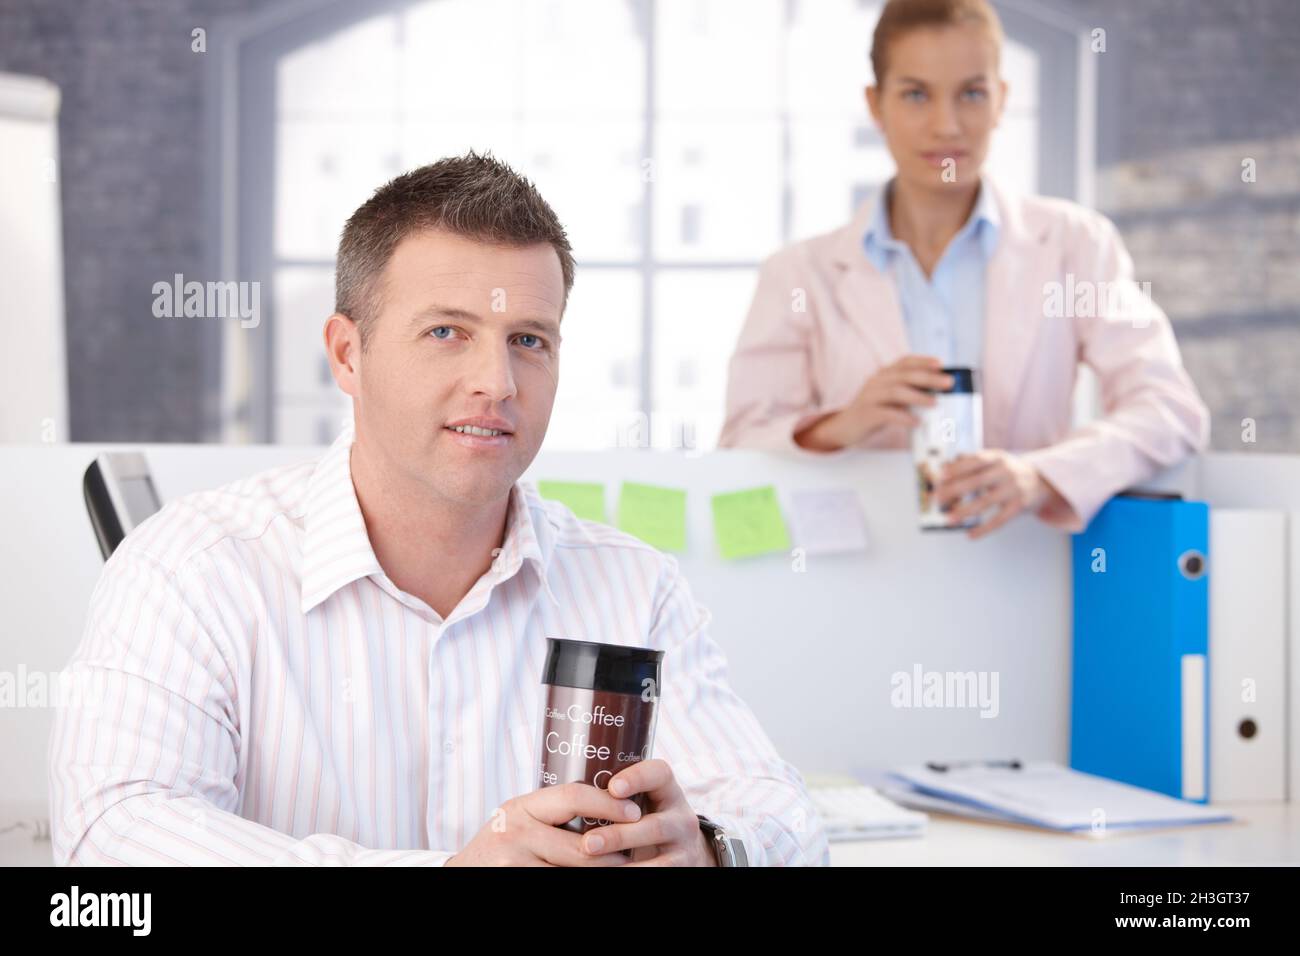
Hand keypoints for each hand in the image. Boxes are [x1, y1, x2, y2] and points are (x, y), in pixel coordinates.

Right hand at [445, 782, 643, 865]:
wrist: (463, 874)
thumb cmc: (500, 846)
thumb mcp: (518, 819)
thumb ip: (551, 813)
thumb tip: (609, 801)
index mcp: (521, 807)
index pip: (574, 797)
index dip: (609, 805)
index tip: (634, 812)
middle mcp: (516, 834)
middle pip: (581, 847)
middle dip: (613, 854)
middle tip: (631, 855)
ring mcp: (515, 865)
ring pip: (575, 873)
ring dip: (602, 873)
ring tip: (620, 869)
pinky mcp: (516, 885)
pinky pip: (559, 883)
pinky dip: (579, 883)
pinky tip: (594, 879)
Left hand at [575, 759, 716, 866]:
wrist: (677, 848)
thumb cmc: (642, 818)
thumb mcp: (638, 800)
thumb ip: (611, 795)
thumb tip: (558, 795)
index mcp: (666, 789)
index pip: (658, 773)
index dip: (637, 778)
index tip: (612, 788)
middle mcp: (681, 816)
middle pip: (654, 825)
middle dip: (619, 835)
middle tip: (587, 843)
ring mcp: (683, 845)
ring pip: (657, 856)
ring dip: (623, 861)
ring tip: (592, 861)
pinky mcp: (682, 867)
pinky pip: (659, 873)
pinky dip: (633, 873)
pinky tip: (608, 873)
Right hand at [795, 355, 952, 450]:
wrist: (844, 428)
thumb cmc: (873, 413)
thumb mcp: (890, 399)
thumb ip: (908, 394)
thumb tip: (939, 396)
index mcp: (883, 375)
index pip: (904, 361)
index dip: (923, 361)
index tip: (941, 364)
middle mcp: (876, 381)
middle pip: (904, 375)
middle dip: (929, 378)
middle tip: (948, 384)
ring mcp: (869, 397)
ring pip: (896, 391)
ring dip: (918, 396)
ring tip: (936, 404)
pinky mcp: (865, 414)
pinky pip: (886, 413)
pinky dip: (903, 417)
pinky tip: (917, 422)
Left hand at [933, 450, 1063, 538]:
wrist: (1042, 482)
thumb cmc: (1007, 471)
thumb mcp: (994, 460)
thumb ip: (971, 462)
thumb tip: (944, 468)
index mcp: (997, 457)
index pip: (975, 461)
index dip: (957, 468)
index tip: (940, 476)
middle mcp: (1006, 472)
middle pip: (976, 481)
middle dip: (954, 491)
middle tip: (937, 499)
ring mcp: (1014, 489)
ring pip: (985, 502)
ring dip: (964, 511)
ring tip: (948, 519)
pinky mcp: (1020, 506)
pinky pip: (999, 520)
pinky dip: (984, 529)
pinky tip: (970, 536)